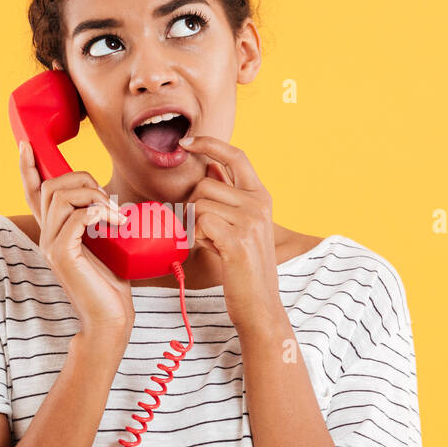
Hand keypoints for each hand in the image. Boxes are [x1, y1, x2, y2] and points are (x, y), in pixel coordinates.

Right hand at [17, 140, 134, 339]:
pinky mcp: (62, 255)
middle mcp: (46, 236)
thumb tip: (109, 198)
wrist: (110, 317)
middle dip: (83, 180)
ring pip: (62, 196)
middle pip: (51, 186)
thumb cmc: (111, 283)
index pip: (32, 193)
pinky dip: (99, 212)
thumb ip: (97, 220)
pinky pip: (77, 216)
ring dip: (94, 196)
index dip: (27, 168)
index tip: (27, 144)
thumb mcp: (104, 243)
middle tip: (109, 201)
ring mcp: (51, 245)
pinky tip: (114, 223)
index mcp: (54, 231)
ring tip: (115, 216)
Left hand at [180, 134, 286, 335]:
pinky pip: (200, 223)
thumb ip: (228, 195)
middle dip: (193, 206)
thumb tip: (211, 166)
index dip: (210, 144)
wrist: (260, 304)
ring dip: (195, 224)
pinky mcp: (238, 240)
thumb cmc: (244, 267)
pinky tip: (211, 249)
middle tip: (204, 230)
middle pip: (205, 183)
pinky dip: (197, 237)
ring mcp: (250, 221)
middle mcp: (259, 204)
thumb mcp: (241, 225)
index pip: (236, 155)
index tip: (186, 141)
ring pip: (199, 204)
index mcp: (261, 196)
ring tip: (212, 243)